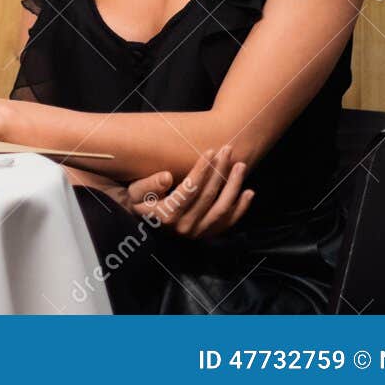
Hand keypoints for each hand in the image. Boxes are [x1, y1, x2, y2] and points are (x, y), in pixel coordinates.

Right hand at [114, 145, 254, 238]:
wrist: (144, 221)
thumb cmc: (139, 201)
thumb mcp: (136, 192)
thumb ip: (149, 185)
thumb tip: (166, 177)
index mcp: (167, 216)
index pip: (190, 189)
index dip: (202, 169)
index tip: (211, 151)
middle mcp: (185, 227)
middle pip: (209, 196)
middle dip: (219, 170)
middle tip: (227, 150)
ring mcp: (198, 233)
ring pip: (222, 209)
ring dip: (233, 186)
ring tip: (240, 165)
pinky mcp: (206, 234)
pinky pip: (228, 222)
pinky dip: (240, 208)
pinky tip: (248, 192)